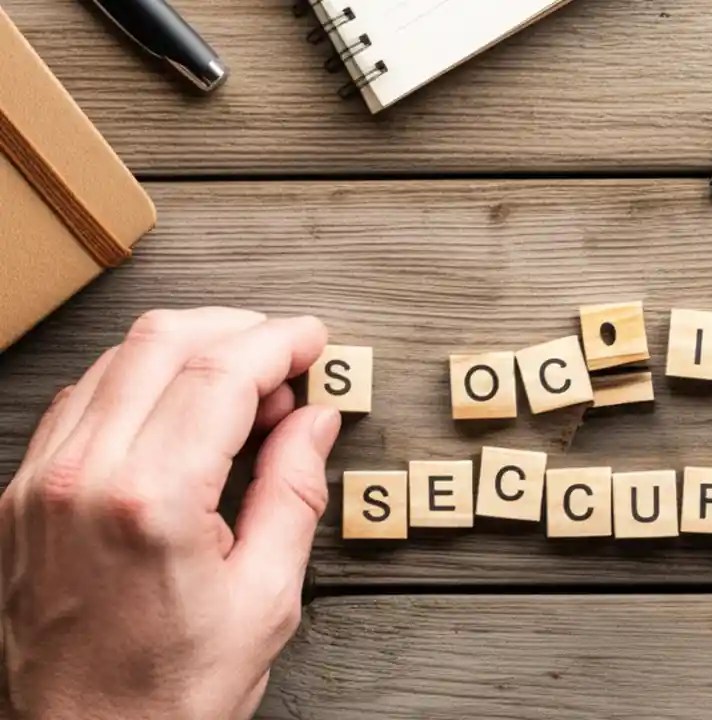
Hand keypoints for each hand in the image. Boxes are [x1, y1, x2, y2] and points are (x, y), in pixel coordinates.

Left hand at [0, 308, 338, 719]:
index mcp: (151, 503)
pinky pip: (81, 398)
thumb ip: (293, 492)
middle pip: (161, 341)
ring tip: (243, 390)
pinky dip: (138, 381)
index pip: (222, 372)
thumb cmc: (169, 694)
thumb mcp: (265, 597)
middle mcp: (83, 479)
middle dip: (237, 329)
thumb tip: (313, 422)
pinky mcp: (22, 496)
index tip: (313, 341)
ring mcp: (41, 484)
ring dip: (187, 349)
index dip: (280, 343)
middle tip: (286, 355)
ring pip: (115, 357)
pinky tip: (180, 410)